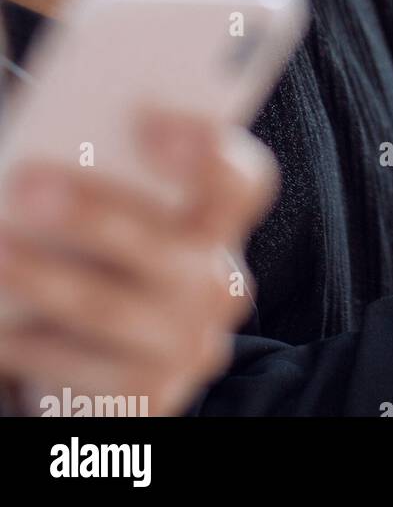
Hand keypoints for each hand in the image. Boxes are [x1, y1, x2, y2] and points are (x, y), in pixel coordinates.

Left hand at [0, 109, 277, 415]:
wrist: (114, 352)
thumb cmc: (104, 250)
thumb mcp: (119, 205)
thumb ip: (108, 172)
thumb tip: (53, 155)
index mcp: (222, 221)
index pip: (243, 182)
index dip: (208, 150)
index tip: (145, 120)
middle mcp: (220, 284)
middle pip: (172, 245)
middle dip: (97, 213)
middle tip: (28, 185)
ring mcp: (191, 346)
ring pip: (116, 310)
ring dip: (46, 279)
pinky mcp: (151, 398)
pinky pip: (85, 371)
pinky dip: (34, 344)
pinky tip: (1, 326)